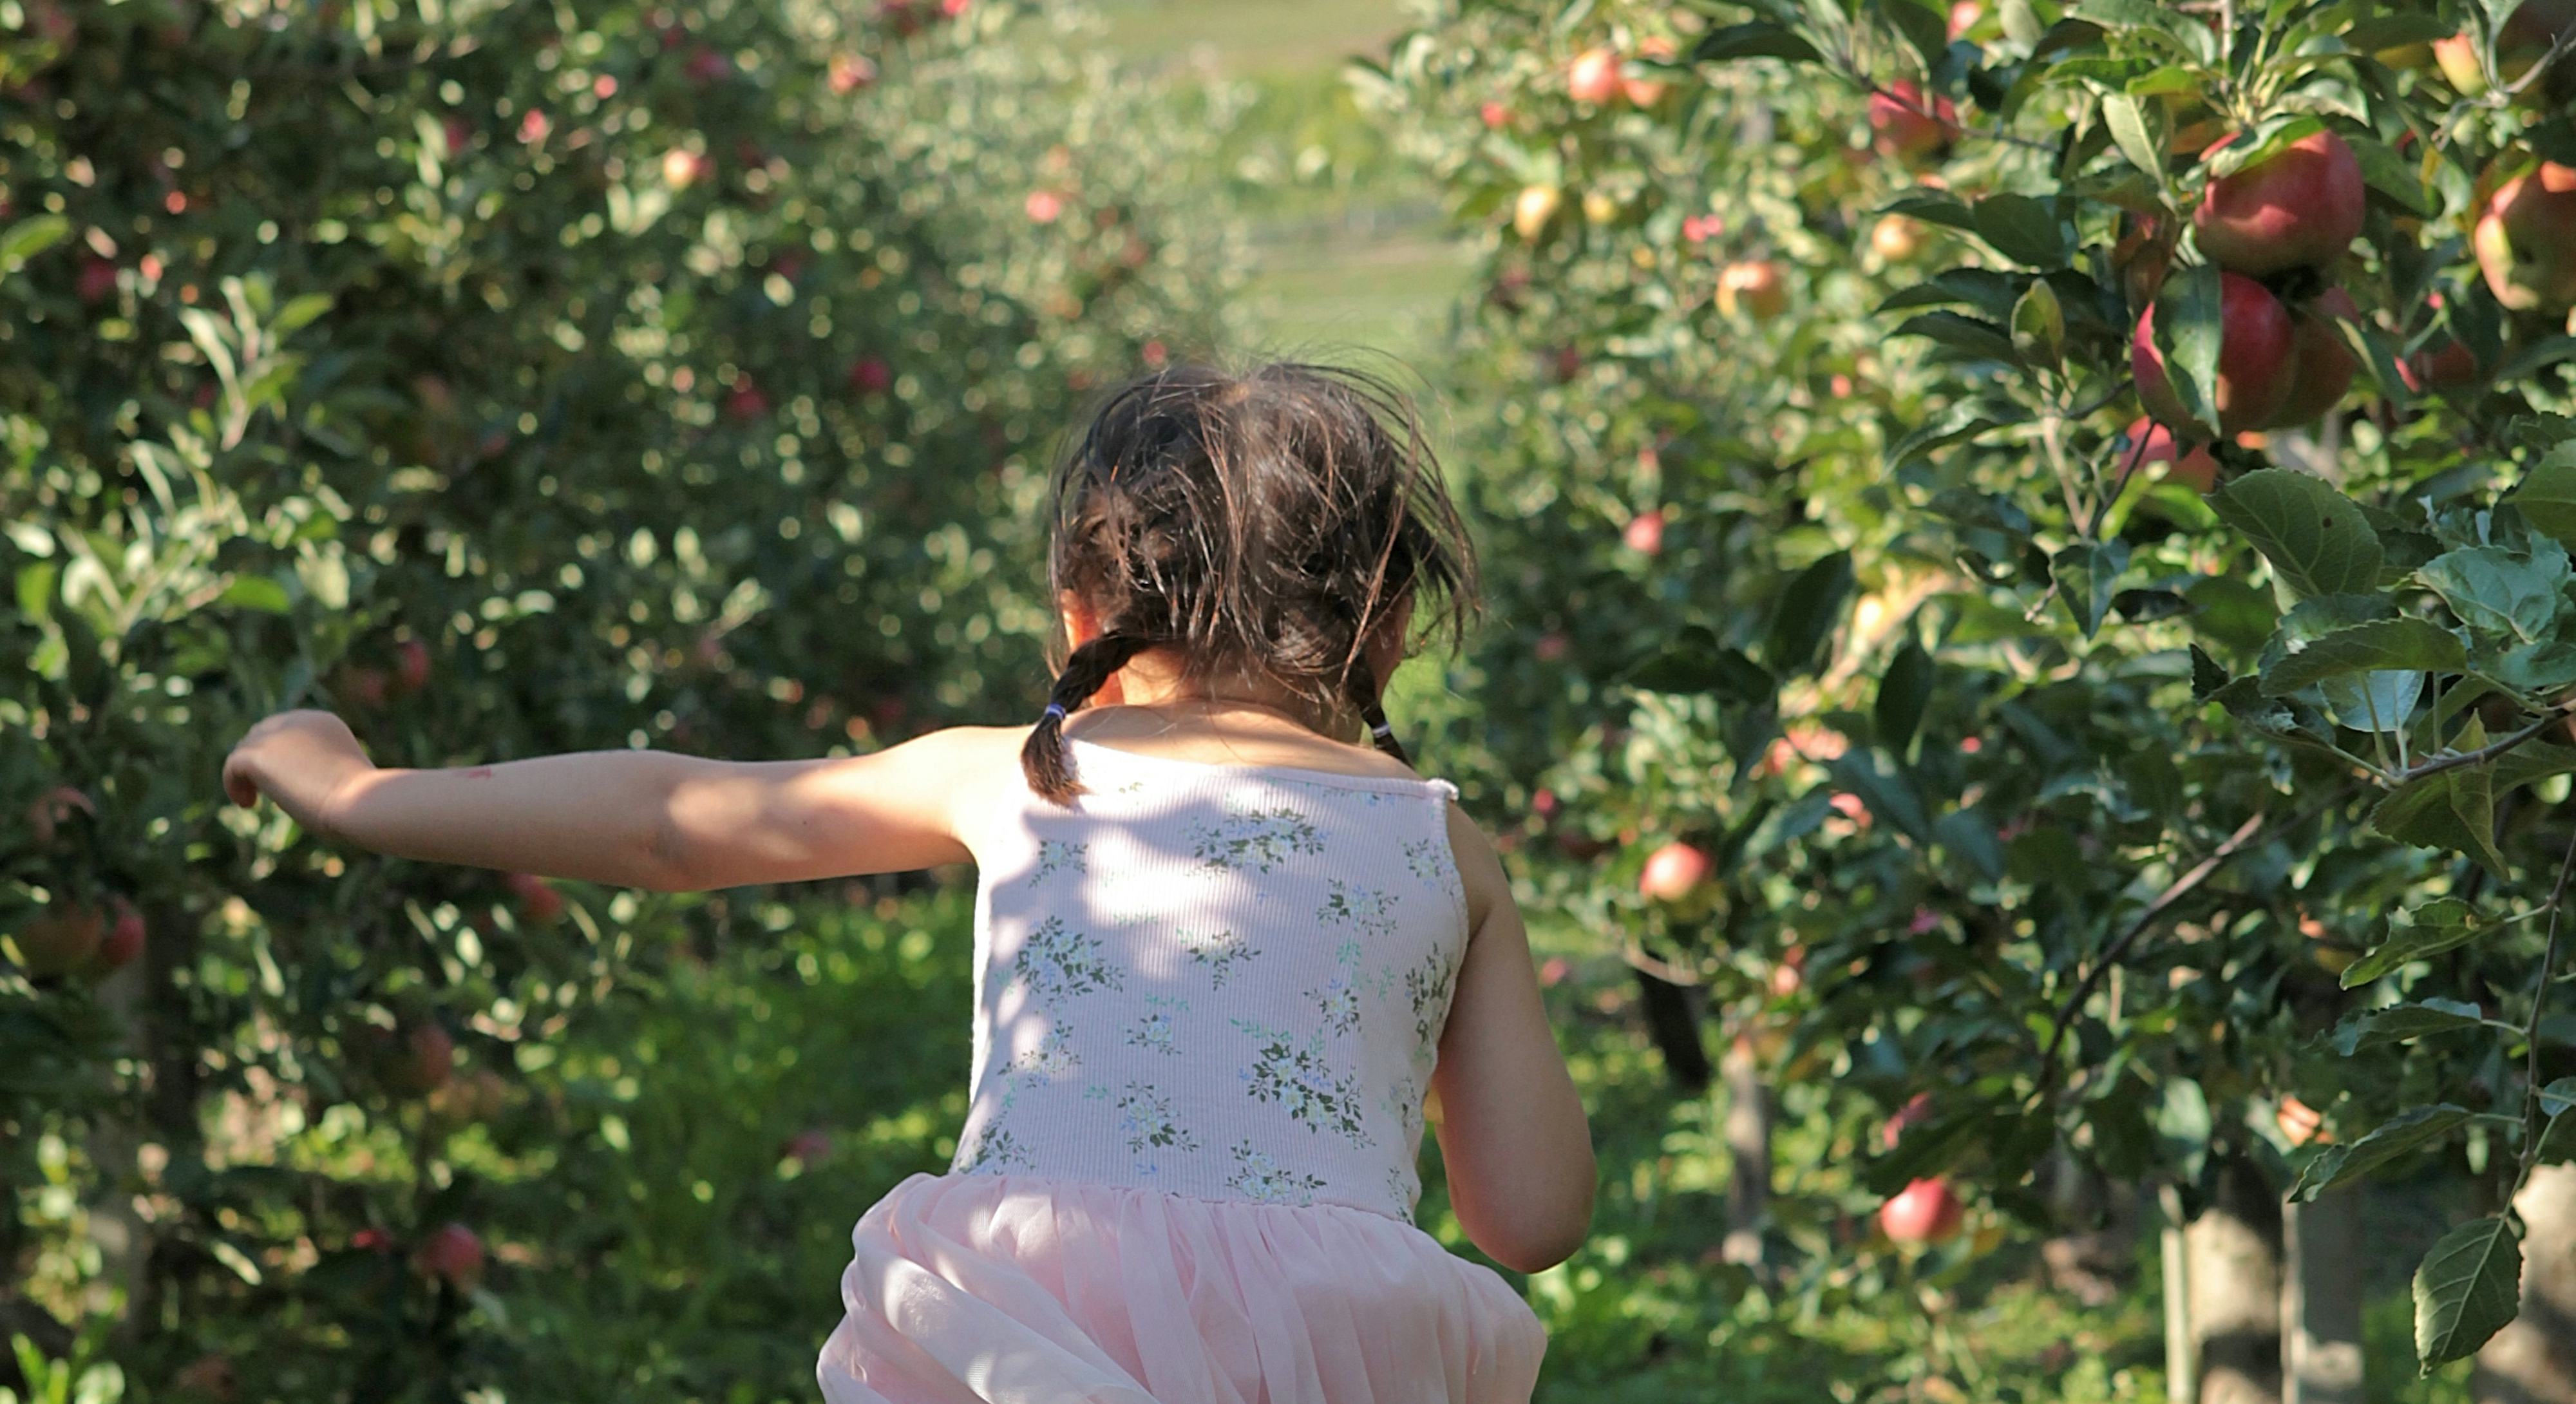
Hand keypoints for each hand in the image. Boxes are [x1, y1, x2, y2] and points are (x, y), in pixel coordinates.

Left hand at [222, 710, 374, 835]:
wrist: (360, 802)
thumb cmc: (361, 802)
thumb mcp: (345, 776)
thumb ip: (322, 770)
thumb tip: (303, 787)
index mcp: (324, 722)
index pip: (287, 729)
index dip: (277, 753)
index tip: (282, 781)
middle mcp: (299, 720)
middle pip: (260, 733)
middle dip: (257, 759)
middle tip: (262, 790)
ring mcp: (276, 736)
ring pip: (244, 749)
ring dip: (245, 774)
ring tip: (251, 800)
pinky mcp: (258, 755)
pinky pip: (232, 766)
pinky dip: (234, 785)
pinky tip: (247, 804)